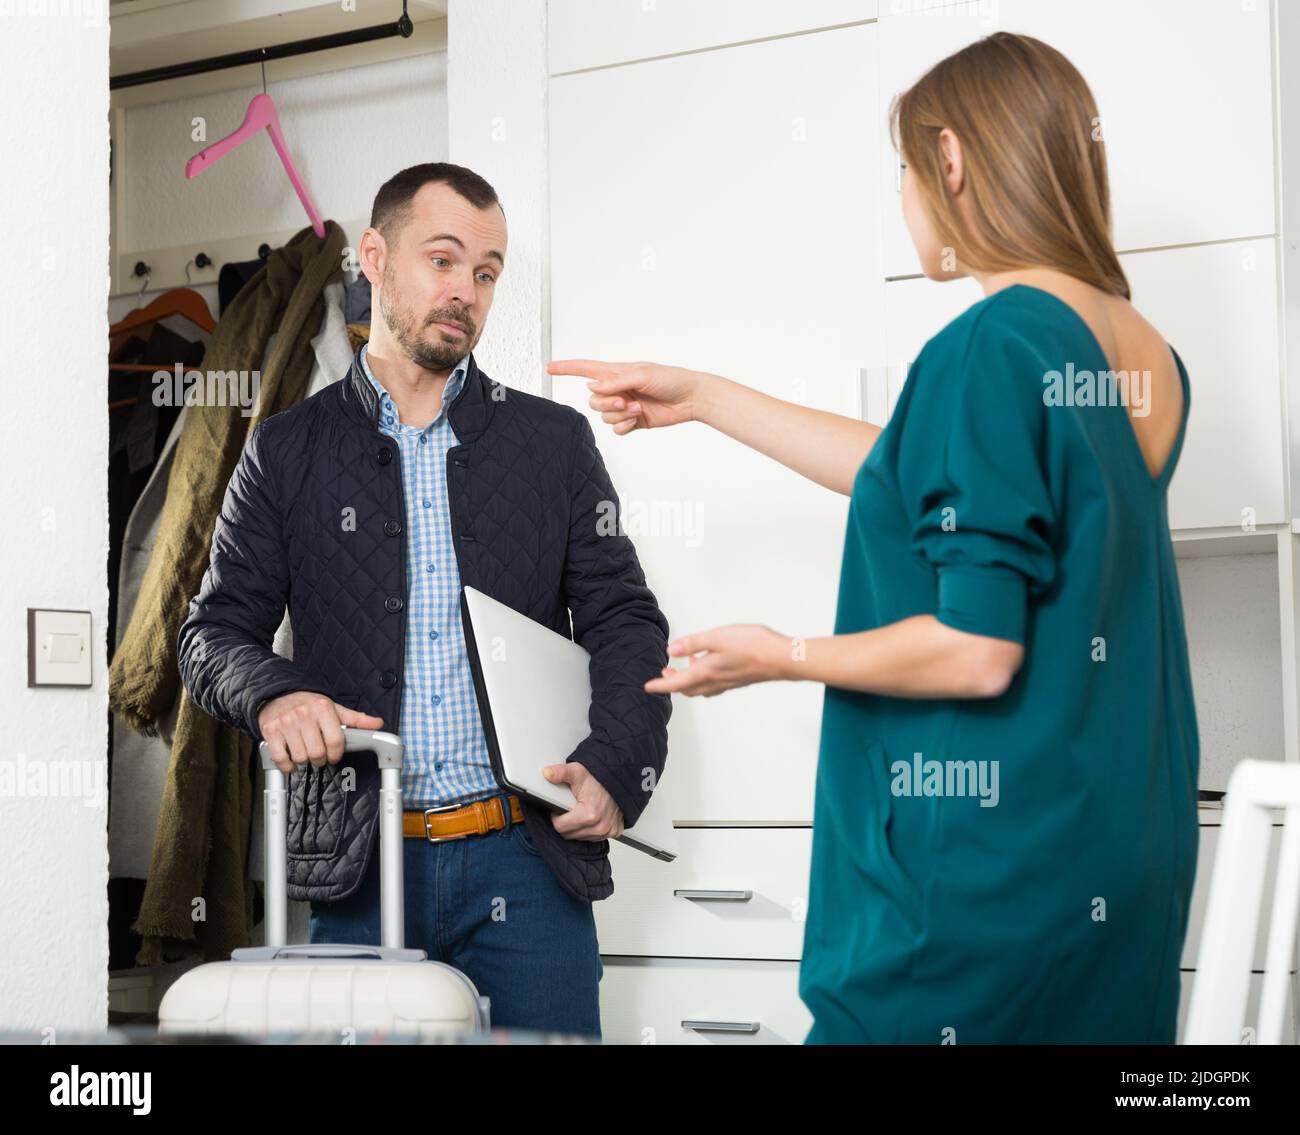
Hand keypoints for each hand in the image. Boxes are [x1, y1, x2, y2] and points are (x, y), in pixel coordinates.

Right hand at [257, 691, 383, 773]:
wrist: (278, 694)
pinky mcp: (270, 732)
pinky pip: (280, 758)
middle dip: (320, 759)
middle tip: (319, 755)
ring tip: (305, 752)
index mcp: (322, 708)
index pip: (336, 741)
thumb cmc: (308, 704)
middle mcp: (303, 715)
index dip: (337, 754)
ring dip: (304, 761)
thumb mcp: (333, 708)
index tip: (334, 755)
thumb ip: (356, 719)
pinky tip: (291, 760)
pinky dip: (287, 765)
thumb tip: (377, 723)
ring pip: (300, 757)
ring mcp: (285, 723)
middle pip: (317, 752)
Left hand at [540, 761, 624, 840]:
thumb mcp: (577, 772)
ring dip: (578, 827)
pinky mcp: (614, 832)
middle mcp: (600, 826)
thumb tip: (546, 773)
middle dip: (566, 822)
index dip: (556, 815)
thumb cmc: (599, 777)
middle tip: (571, 807)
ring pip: (581, 837)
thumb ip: (560, 773)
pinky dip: (590, 829)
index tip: (561, 807)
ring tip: (582, 810)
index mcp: (589, 815)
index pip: (559, 827)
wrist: (621, 777)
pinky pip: (594, 837)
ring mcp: (608, 831)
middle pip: (569, 834)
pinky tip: (592, 816)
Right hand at [546, 358, 708, 433]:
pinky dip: (623, 426)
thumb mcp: (641, 374)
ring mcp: (624, 406)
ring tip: (638, 408)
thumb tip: (592, 386)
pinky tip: (637, 420)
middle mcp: (617, 389)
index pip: (586, 369)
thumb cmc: (670, 379)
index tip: (549, 367)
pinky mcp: (632, 421)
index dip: (567, 368)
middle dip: (606, 403)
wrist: (690, 398)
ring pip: (603, 416)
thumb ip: (615, 381)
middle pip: (593, 400)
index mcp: (617, 372)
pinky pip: (615, 428)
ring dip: (619, 414)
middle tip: (626, 400)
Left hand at [645, 624, 789, 696]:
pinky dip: (704, 678)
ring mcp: (728, 683)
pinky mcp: (738, 680)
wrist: (783, 658)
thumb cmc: (753, 646)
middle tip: (665, 672)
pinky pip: (714, 685)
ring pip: (701, 687)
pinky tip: (711, 665)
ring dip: (688, 680)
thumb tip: (671, 650)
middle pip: (687, 688)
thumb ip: (693, 643)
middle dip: (673, 682)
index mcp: (706, 672)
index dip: (660, 685)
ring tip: (686, 664)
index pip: (676, 683)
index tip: (647, 687)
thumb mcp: (717, 637)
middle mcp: (715, 681)